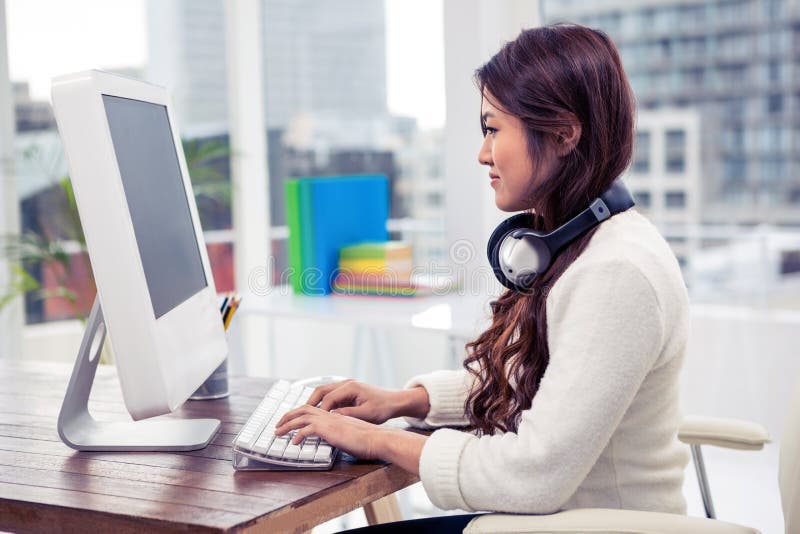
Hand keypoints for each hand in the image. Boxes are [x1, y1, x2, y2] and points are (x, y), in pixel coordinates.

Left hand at [275, 404, 386, 458]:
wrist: (378, 439)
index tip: (290, 421)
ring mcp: (330, 421)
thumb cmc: (368, 440)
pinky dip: (298, 435)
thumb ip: (339, 434)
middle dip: (288, 416)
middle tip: (278, 426)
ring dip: (287, 425)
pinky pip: (308, 430)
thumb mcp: (350, 434)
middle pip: (303, 409)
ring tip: (278, 433)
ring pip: (302, 417)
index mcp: (335, 415)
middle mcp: (330, 415)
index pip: (312, 409)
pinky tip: (294, 443)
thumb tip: (333, 438)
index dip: (299, 414)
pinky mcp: (330, 429)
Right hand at [305, 380, 428, 423]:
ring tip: (305, 414)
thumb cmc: (383, 408)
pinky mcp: (347, 391)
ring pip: (323, 392)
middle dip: (309, 403)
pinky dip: (321, 403)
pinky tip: (318, 414)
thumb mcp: (367, 414)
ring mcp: (346, 386)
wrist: (394, 401)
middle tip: (300, 415)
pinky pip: (329, 395)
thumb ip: (349, 415)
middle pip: (321, 390)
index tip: (313, 422)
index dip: (320, 411)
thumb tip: (332, 417)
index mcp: (350, 387)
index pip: (328, 398)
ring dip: (314, 402)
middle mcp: (346, 384)